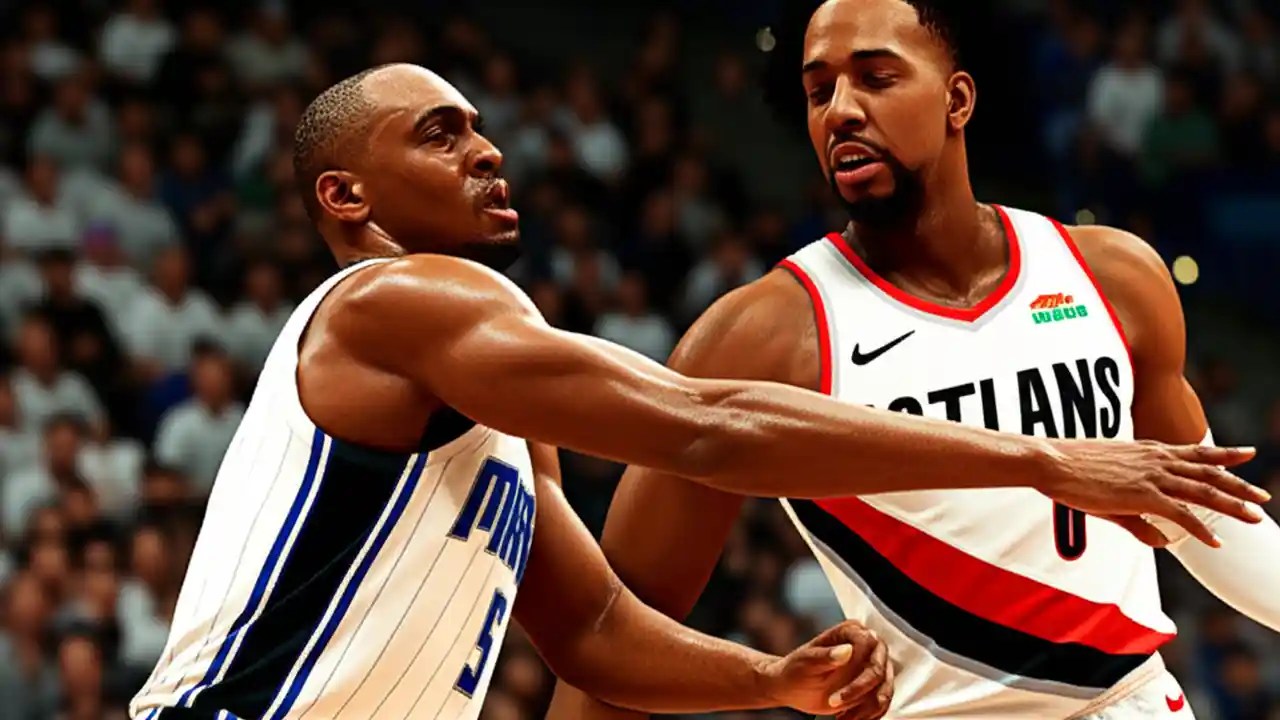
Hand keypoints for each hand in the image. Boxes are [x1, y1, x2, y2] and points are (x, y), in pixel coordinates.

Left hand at [760, 621, 892, 718]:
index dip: (856, 674)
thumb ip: (826, 656)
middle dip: (859, 694)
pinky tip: (849, 718)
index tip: (834, 697)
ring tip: (842, 718)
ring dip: (866, 709)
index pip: (868, 647)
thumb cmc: (796, 670)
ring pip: (884, 690)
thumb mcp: (806, 662)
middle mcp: (869, 646)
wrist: (793, 686)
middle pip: (879, 671)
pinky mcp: (875, 685)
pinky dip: (869, 715)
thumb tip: (846, 650)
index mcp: (851, 632)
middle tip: (834, 705)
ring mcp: (874, 666)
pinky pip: (882, 703)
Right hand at [1037, 440, 1266, 547]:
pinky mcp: (1142, 494)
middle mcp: (1156, 460)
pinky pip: (1182, 513)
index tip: (1249, 453)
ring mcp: (1151, 476)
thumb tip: (1162, 541)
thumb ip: (1140, 520)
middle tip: (1263, 496)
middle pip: (1209, 471)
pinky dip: (1201, 528)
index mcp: (1149, 451)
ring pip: (1204, 490)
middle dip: (1239, 485)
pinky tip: (1215, 540)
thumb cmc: (1074, 470)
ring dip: (1232, 505)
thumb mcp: (1111, 491)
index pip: (1197, 451)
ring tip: (1254, 517)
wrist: (1052, 461)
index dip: (1226, 453)